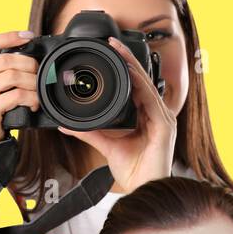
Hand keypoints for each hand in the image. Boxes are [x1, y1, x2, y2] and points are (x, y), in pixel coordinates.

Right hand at [0, 30, 39, 170]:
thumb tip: (27, 59)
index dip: (8, 36)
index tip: (28, 36)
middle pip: (6, 59)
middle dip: (29, 64)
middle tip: (39, 75)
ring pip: (13, 76)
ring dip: (32, 83)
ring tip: (37, 92)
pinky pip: (16, 96)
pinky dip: (30, 99)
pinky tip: (33, 104)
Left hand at [57, 36, 176, 192]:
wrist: (145, 192)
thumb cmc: (134, 173)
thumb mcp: (107, 147)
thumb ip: (90, 133)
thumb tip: (67, 125)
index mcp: (149, 117)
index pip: (137, 86)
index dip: (125, 67)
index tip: (110, 52)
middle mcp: (159, 115)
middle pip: (143, 80)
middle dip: (128, 59)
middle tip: (112, 41)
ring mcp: (164, 119)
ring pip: (147, 85)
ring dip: (132, 65)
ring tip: (118, 49)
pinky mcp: (165, 127)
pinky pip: (151, 100)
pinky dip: (140, 85)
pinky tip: (130, 72)